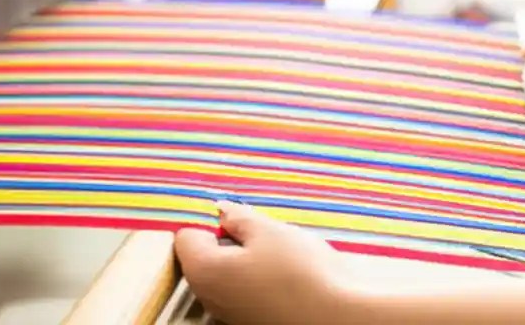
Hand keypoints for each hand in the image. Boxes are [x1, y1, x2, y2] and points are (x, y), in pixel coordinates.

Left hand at [176, 203, 350, 324]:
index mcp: (204, 270)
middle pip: (205, 258)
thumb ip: (239, 217)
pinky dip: (259, 284)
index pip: (186, 235)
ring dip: (246, 263)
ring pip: (227, 278)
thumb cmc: (300, 273)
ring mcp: (229, 315)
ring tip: (280, 258)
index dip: (211, 221)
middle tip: (263, 236)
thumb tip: (223, 211)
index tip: (237, 218)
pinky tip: (286, 280)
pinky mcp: (250, 323)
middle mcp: (208, 298)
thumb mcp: (269, 231)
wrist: (337, 319)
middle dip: (229, 242)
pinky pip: (245, 296)